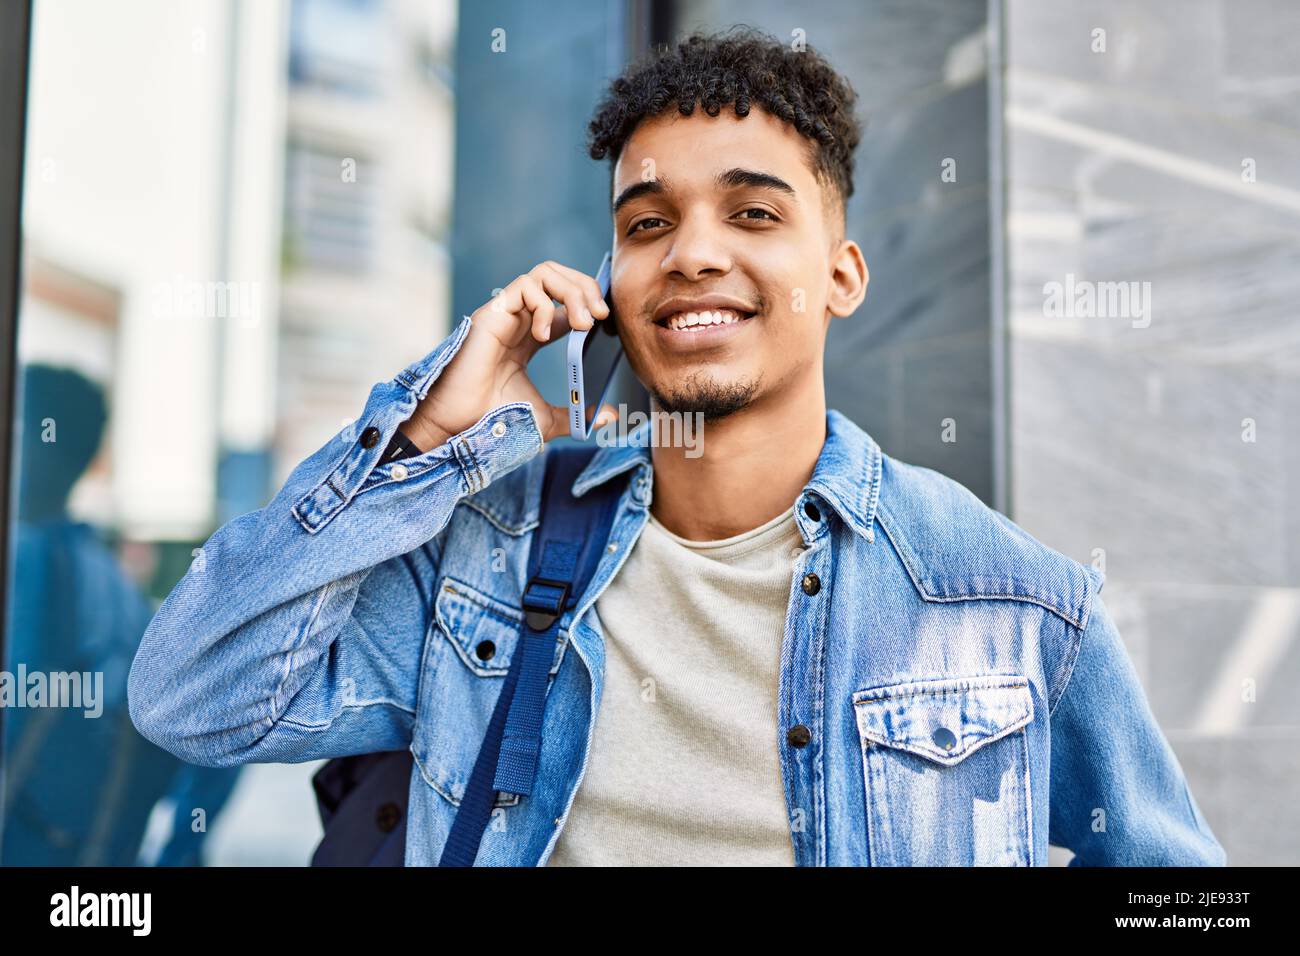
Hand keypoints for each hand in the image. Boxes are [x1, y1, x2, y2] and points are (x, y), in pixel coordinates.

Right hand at [402, 261, 617, 449]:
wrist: (459, 426)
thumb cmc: (493, 420)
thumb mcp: (546, 419)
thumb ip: (577, 415)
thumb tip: (609, 416)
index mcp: (531, 336)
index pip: (564, 300)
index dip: (589, 302)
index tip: (606, 323)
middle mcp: (518, 319)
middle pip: (558, 276)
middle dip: (586, 288)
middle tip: (601, 316)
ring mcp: (505, 314)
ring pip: (544, 272)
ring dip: (572, 291)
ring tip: (583, 323)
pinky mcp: (492, 313)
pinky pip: (525, 285)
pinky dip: (544, 305)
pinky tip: (546, 336)